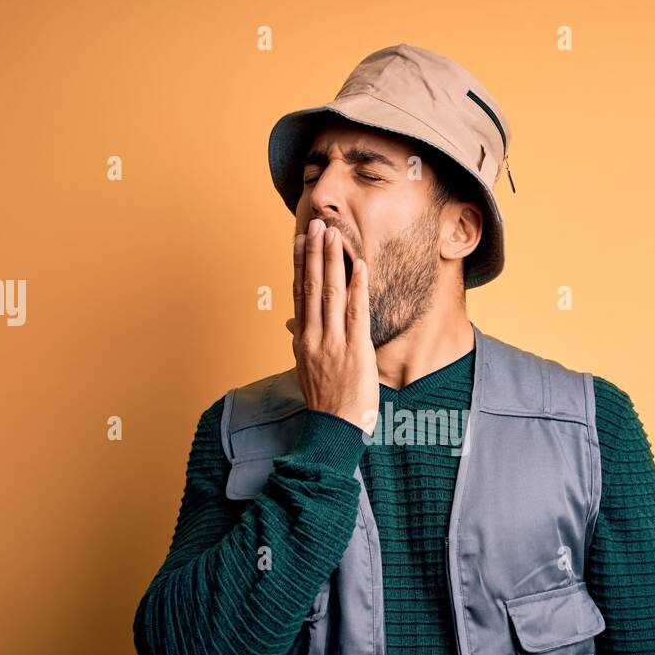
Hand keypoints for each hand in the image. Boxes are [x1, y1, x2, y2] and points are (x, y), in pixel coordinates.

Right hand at [286, 218, 378, 435]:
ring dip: (333, 261)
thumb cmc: (325, 401)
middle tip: (317, 225)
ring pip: (331, 293)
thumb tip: (295, 325)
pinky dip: (358, 288)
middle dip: (314, 253)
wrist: (333, 429)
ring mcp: (333, 342)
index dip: (300, 264)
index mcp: (302, 339)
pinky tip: (360, 266)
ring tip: (334, 234)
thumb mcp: (306, 369)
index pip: (299, 293)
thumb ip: (303, 343)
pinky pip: (356, 313)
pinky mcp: (354, 350)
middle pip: (312, 286)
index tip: (300, 240)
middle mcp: (313, 336)